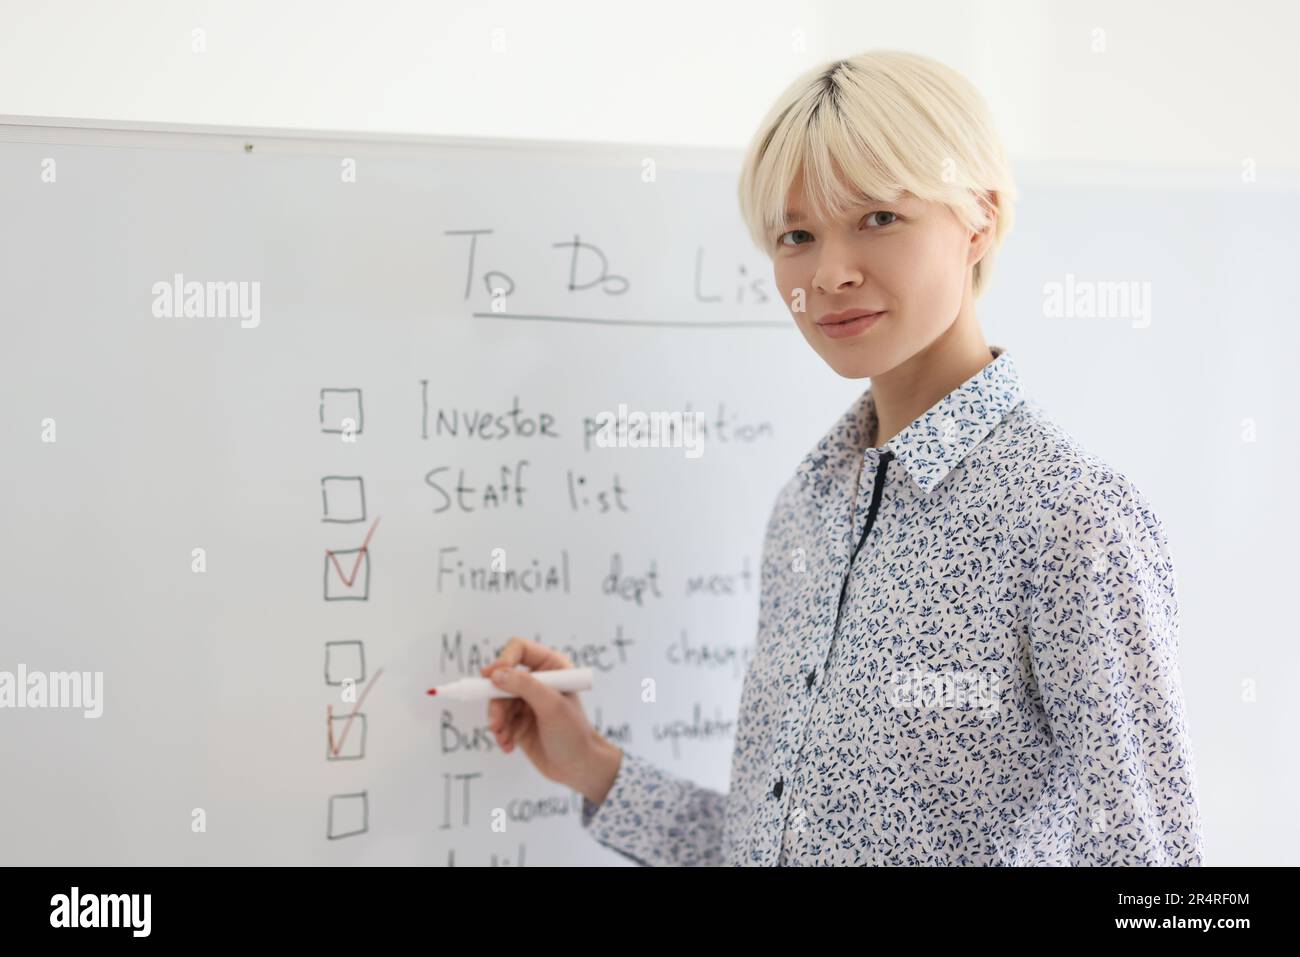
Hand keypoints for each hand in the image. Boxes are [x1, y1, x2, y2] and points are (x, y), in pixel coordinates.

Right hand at [481, 637, 621, 804]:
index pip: (519, 649)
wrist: (578, 768)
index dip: (503, 660)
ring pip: (496, 700)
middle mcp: (537, 680)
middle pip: (501, 677)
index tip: (490, 677)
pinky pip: (498, 720)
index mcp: (552, 667)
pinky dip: (499, 732)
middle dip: (496, 700)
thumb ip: (525, 686)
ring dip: (497, 721)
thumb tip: (496, 674)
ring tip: (504, 737)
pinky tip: (508, 745)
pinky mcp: (518, 720)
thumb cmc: (574, 734)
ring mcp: (526, 701)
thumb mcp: (552, 706)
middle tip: (496, 721)